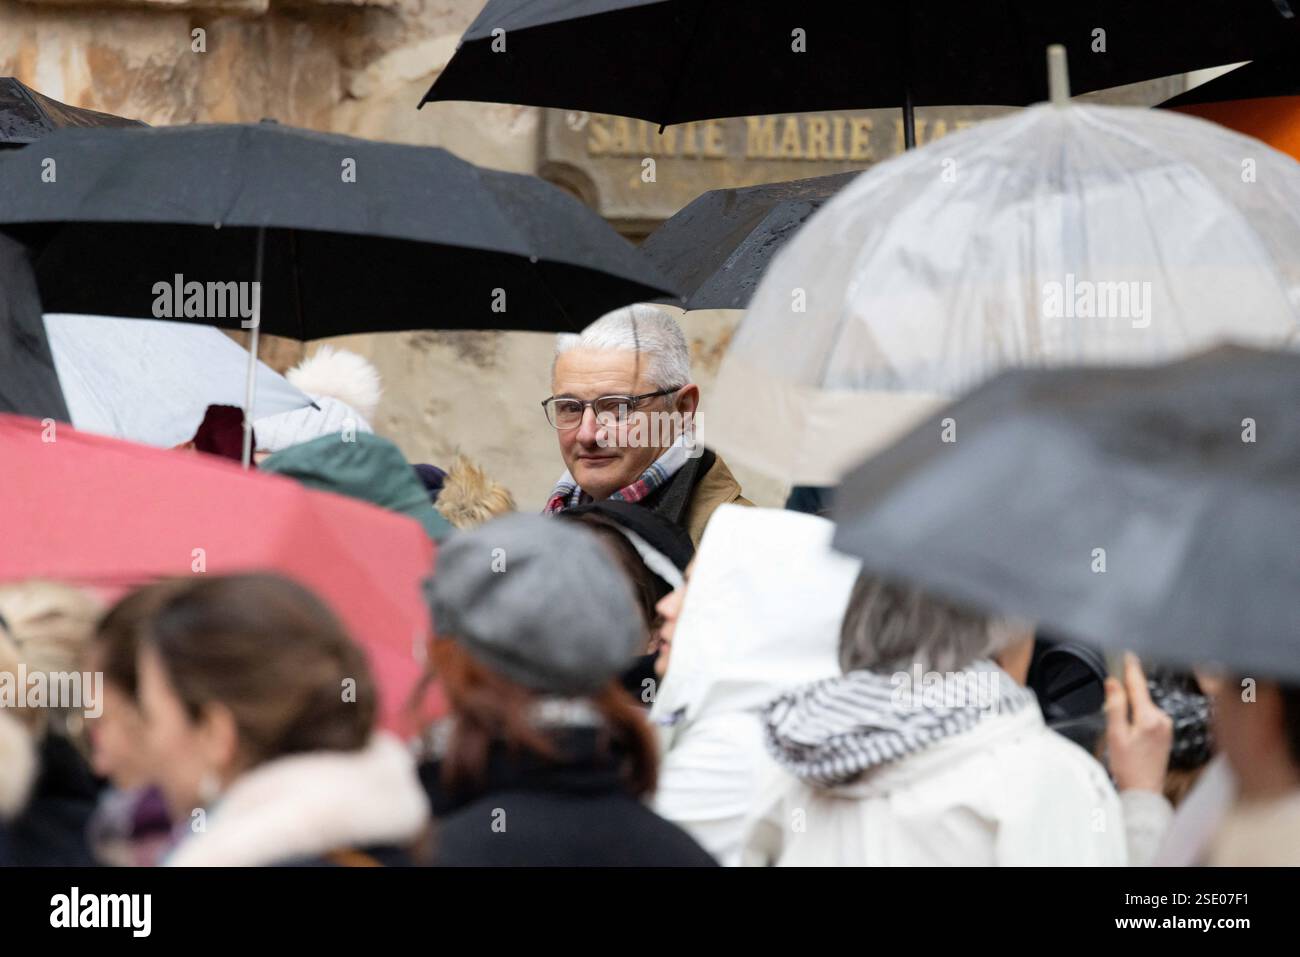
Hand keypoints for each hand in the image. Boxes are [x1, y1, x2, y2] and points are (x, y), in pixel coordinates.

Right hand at [1104, 652, 1172, 792]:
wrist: (1145, 791)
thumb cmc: (1128, 767)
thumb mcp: (1115, 735)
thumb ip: (1115, 706)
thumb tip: (1113, 683)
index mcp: (1149, 718)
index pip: (1137, 685)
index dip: (1130, 668)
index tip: (1127, 653)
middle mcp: (1162, 719)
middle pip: (1140, 696)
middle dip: (1125, 698)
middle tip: (1113, 717)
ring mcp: (1166, 726)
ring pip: (1143, 707)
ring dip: (1131, 711)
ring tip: (1121, 734)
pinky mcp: (1166, 733)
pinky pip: (1149, 717)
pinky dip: (1137, 719)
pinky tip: (1130, 736)